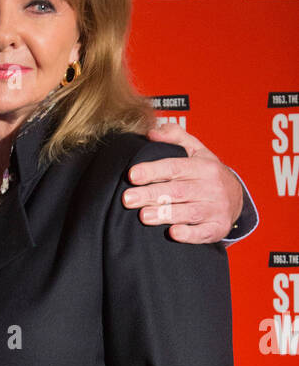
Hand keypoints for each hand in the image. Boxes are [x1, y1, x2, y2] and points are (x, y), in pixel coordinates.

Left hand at [122, 122, 243, 243]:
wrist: (237, 198)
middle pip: (178, 191)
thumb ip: (175, 137)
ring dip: (165, 214)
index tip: (132, 175)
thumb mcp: (196, 151)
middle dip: (151, 194)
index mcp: (203, 166)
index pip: (175, 167)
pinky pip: (203, 232)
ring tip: (143, 216)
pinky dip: (189, 234)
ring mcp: (216, 208)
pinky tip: (173, 233)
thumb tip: (152, 131)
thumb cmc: (208, 174)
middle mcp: (210, 186)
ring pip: (189, 212)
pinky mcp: (218, 228)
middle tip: (128, 199)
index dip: (153, 171)